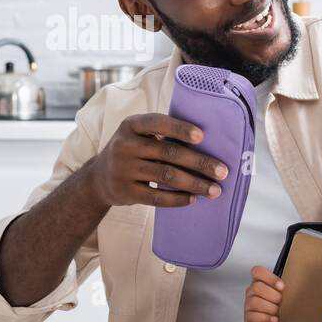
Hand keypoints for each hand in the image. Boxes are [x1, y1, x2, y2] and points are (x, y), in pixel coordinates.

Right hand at [89, 112, 228, 208]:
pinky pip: (156, 197)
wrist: (98, 178)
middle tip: (222, 171)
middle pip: (168, 152)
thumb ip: (161, 135)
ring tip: (214, 190)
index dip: (180, 129)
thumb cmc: (132, 151)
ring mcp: (123, 169)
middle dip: (199, 162)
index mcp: (131, 125)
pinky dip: (178, 199)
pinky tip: (193, 198)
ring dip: (194, 183)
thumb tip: (207, 144)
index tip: (202, 136)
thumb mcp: (137, 135)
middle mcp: (124, 145)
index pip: (157, 123)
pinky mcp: (125, 192)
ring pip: (166, 176)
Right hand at [245, 265, 284, 321]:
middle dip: (273, 296)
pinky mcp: (248, 316)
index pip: (258, 271)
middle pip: (257, 287)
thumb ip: (285, 286)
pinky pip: (253, 316)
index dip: (270, 278)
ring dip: (270, 308)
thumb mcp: (282, 292)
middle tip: (281, 301)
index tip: (281, 286)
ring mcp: (248, 303)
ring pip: (255, 302)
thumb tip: (299, 282)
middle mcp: (252, 291)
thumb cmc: (278, 304)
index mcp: (259, 281)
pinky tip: (274, 319)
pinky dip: (266, 318)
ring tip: (278, 312)